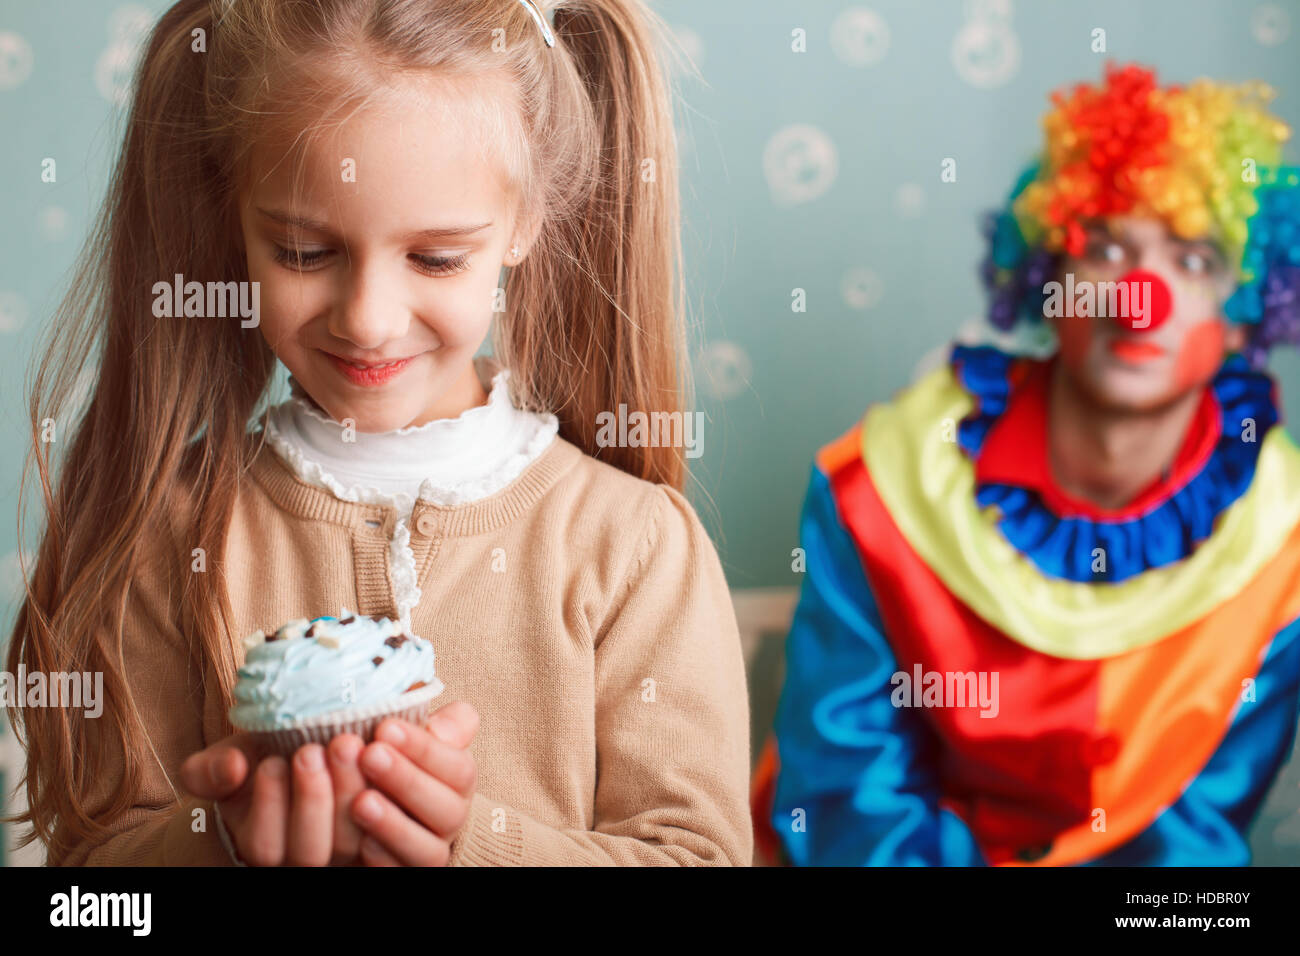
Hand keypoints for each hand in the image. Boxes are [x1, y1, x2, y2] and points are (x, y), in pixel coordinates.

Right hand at [179, 732, 369, 865]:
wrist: (301, 751)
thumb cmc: (257, 759)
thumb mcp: (225, 763)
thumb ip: (211, 770)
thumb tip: (232, 767)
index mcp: (263, 845)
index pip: (265, 846)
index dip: (268, 806)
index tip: (270, 762)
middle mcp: (303, 857)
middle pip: (310, 852)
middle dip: (311, 798)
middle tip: (312, 750)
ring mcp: (344, 847)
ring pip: (351, 840)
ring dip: (348, 789)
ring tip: (345, 743)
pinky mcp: (378, 826)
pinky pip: (386, 820)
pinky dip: (383, 785)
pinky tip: (377, 747)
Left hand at [350, 700, 479, 865]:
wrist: (368, 795)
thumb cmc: (392, 756)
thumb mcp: (415, 733)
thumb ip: (438, 722)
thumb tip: (436, 721)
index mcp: (458, 783)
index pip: (458, 769)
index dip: (424, 748)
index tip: (386, 726)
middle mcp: (449, 821)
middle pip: (448, 811)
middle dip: (407, 781)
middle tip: (370, 754)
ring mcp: (424, 852)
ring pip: (427, 851)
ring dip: (393, 825)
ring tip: (361, 801)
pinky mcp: (400, 870)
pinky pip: (396, 873)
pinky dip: (381, 858)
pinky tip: (359, 840)